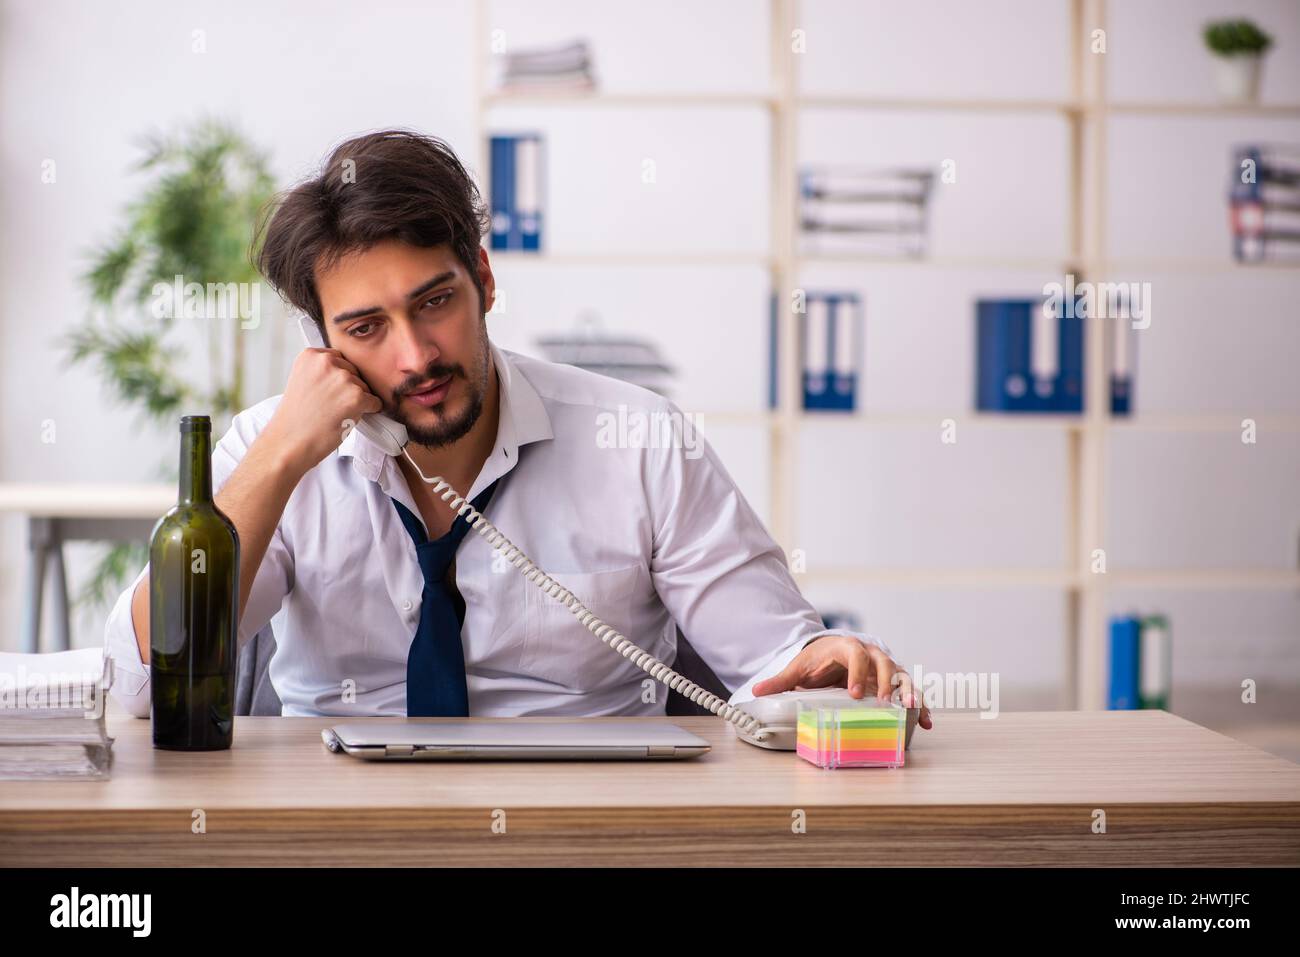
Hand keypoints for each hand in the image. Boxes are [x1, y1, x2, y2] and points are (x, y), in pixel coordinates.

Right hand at [263, 346, 383, 473]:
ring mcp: (343, 378)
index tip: (325, 392)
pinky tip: (346, 418)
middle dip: (347, 389)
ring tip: (333, 413)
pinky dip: (368, 412)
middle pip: (354, 371)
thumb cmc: (296, 417)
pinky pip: (375, 402)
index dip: (336, 379)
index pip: (339, 359)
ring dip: (356, 401)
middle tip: (328, 406)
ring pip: (364, 387)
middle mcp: (327, 362)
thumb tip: (350, 371)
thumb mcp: (303, 380)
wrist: (290, 443)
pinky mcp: (357, 396)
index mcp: (311, 355)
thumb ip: (323, 371)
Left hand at [752, 634, 932, 730]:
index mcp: (846, 648)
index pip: (855, 655)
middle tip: (885, 702)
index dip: (857, 672)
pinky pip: (909, 690)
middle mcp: (870, 654)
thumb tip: (757, 690)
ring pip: (902, 675)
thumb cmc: (816, 660)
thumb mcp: (798, 668)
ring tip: (915, 710)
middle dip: (887, 682)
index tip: (855, 693)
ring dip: (910, 691)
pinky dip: (919, 704)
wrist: (830, 653)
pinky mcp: (892, 681)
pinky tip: (925, 721)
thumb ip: (781, 680)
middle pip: (884, 663)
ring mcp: (883, 667)